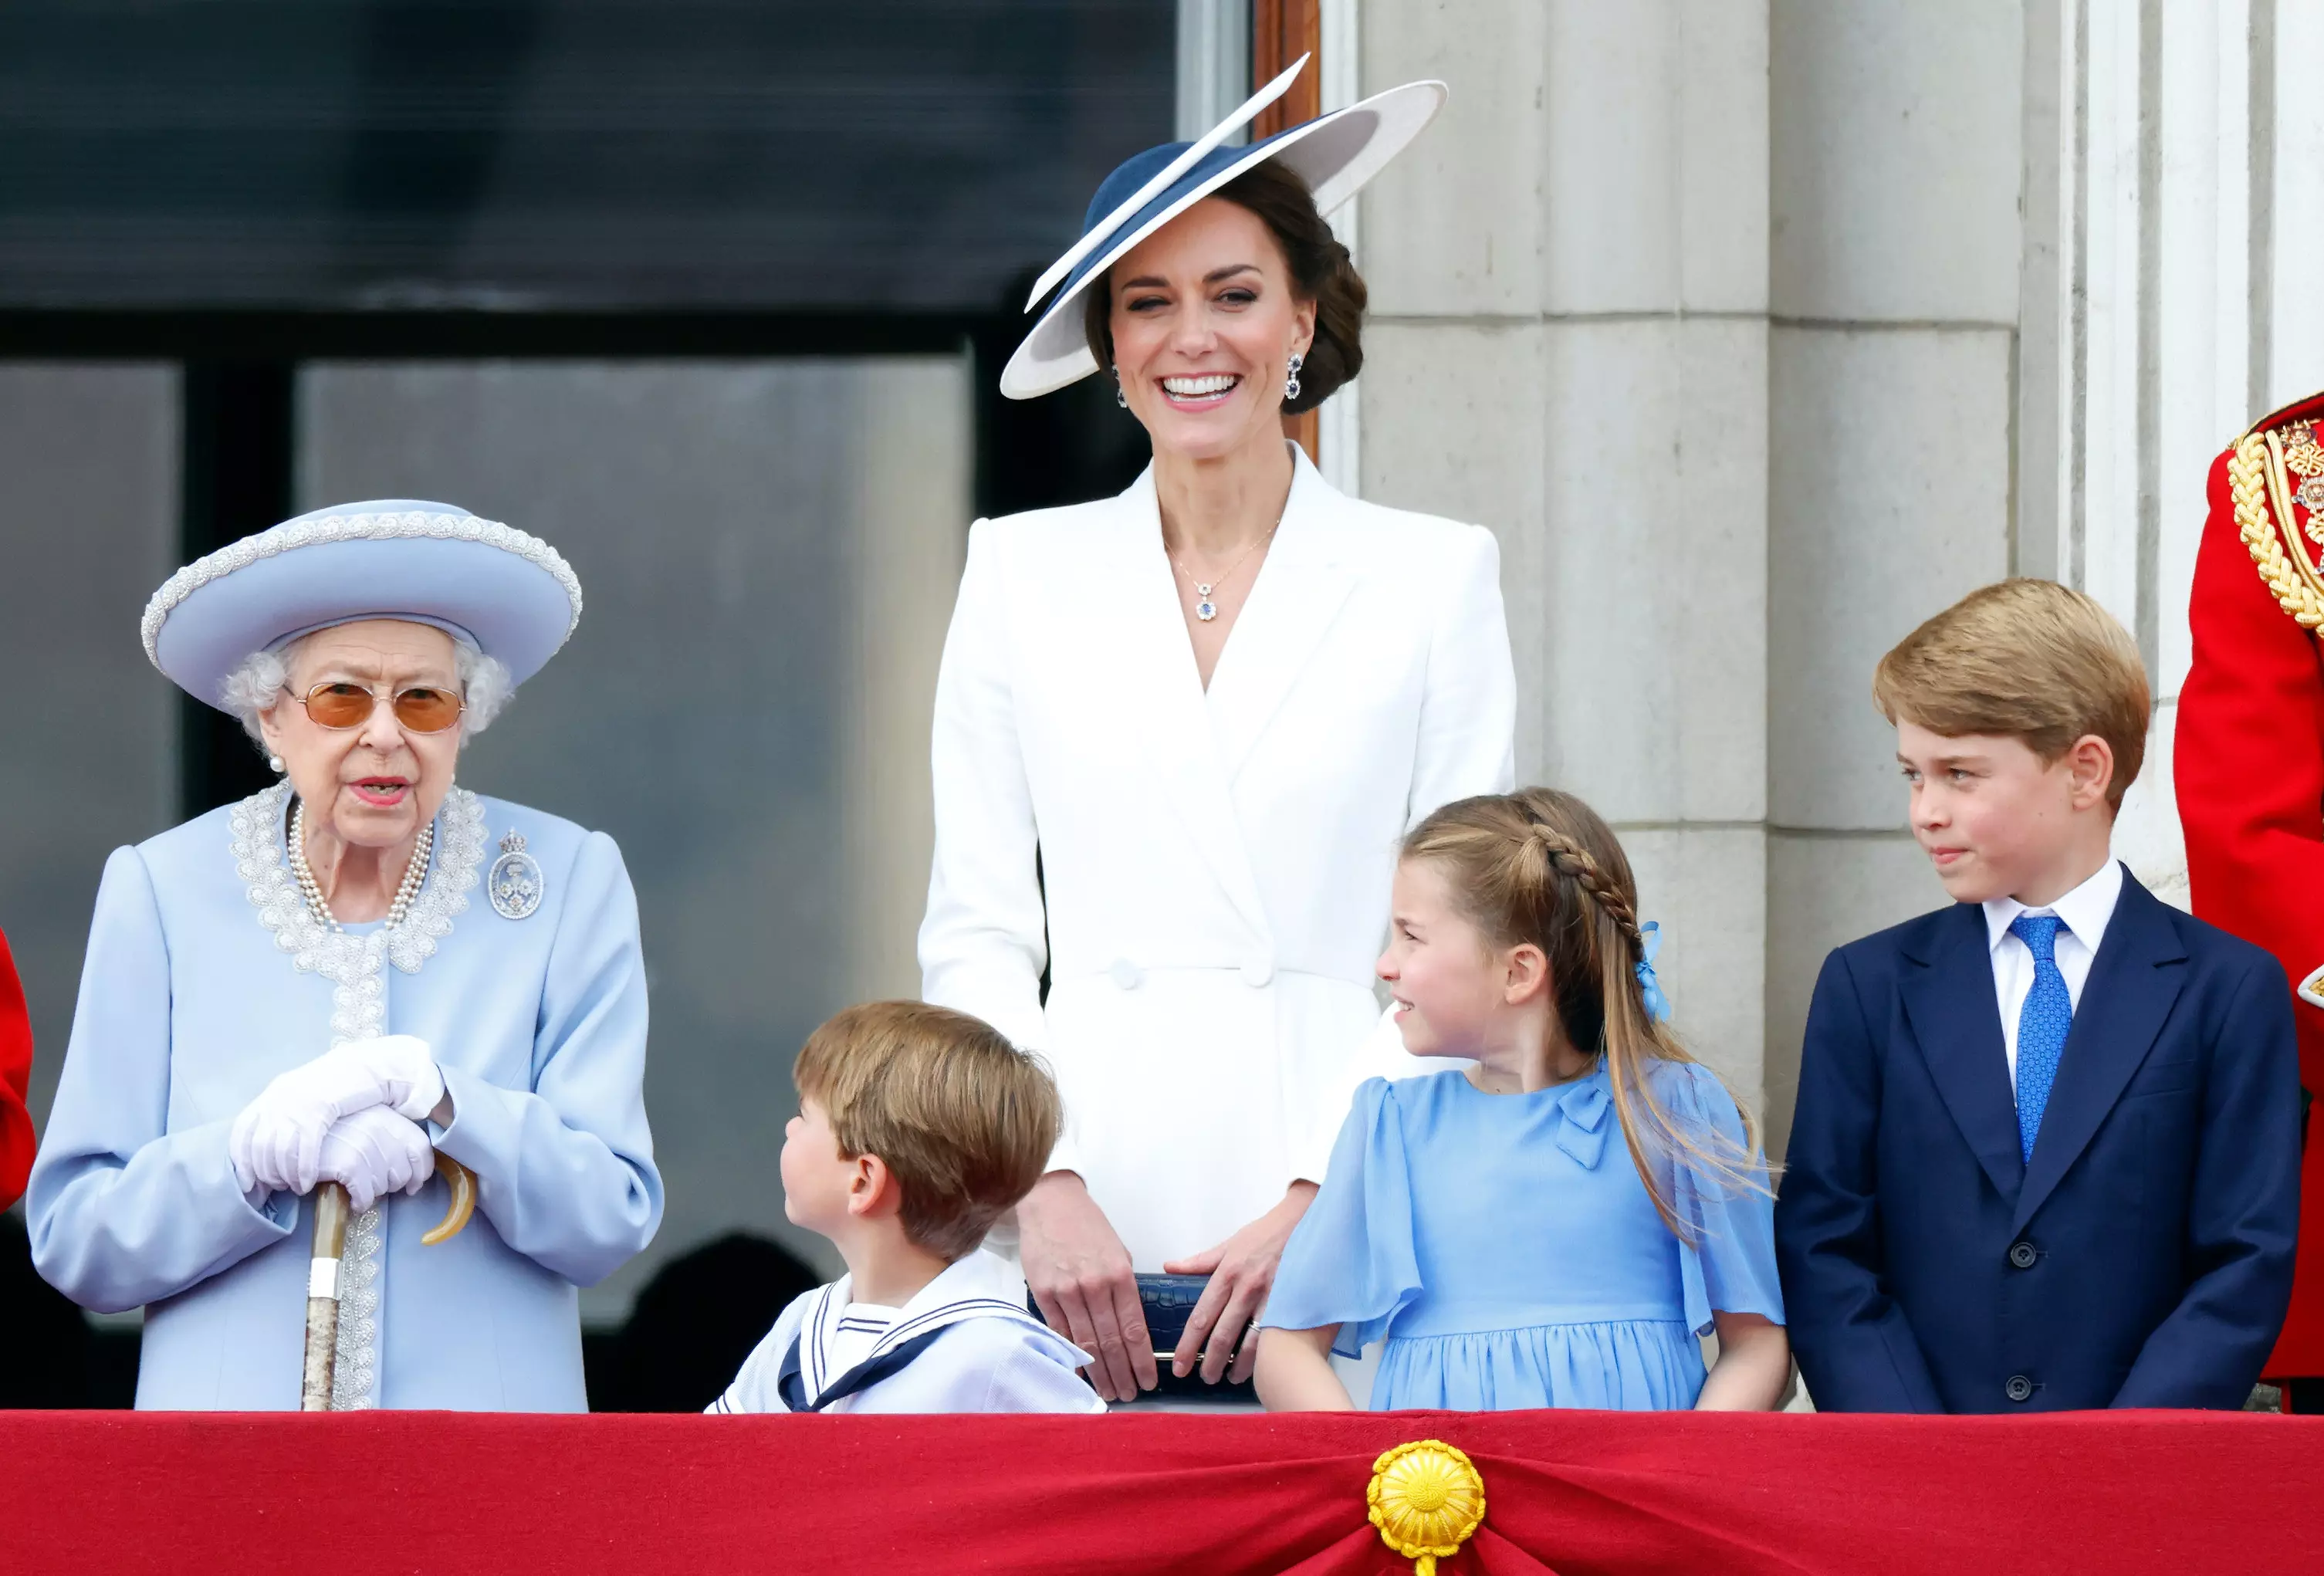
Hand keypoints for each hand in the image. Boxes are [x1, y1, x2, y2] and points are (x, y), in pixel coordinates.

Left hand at [227, 1034, 441, 1196]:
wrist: (366, 1064)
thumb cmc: (338, 1087)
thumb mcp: (304, 1098)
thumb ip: (286, 1117)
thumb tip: (270, 1150)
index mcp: (273, 1094)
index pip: (242, 1132)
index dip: (241, 1162)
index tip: (246, 1184)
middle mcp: (279, 1098)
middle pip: (260, 1146)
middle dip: (266, 1173)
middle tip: (277, 1188)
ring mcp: (298, 1102)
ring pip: (279, 1150)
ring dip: (284, 1175)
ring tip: (294, 1188)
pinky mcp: (320, 1108)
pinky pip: (304, 1147)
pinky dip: (302, 1170)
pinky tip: (306, 1182)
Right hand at [315, 1107, 434, 1214]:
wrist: (291, 1130)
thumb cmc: (331, 1131)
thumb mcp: (364, 1124)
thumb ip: (389, 1140)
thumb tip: (413, 1177)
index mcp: (388, 1117)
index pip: (421, 1148)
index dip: (420, 1172)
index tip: (412, 1185)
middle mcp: (381, 1129)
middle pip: (403, 1171)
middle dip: (391, 1186)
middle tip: (372, 1186)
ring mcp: (364, 1145)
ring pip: (385, 1186)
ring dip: (373, 1193)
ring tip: (358, 1187)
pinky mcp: (347, 1163)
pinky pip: (366, 1195)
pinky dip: (361, 1203)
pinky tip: (354, 1201)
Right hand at [1017, 1171, 1154, 1402]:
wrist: (1051, 1203)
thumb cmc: (1088, 1227)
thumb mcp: (1119, 1252)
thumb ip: (1124, 1287)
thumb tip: (1130, 1323)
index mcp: (1120, 1275)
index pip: (1135, 1329)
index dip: (1142, 1361)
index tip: (1149, 1382)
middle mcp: (1095, 1286)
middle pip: (1111, 1342)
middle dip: (1122, 1374)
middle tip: (1129, 1395)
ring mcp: (1067, 1291)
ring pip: (1086, 1343)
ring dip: (1099, 1373)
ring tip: (1109, 1393)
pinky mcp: (1044, 1294)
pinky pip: (1060, 1333)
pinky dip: (1072, 1356)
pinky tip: (1081, 1373)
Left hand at [1162, 1181, 1316, 1385]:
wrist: (1302, 1221)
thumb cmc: (1265, 1234)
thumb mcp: (1229, 1244)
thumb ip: (1199, 1262)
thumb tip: (1170, 1267)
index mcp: (1226, 1274)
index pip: (1201, 1317)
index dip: (1188, 1345)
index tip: (1179, 1365)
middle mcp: (1246, 1288)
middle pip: (1222, 1335)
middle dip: (1210, 1363)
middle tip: (1204, 1379)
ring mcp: (1271, 1297)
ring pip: (1250, 1342)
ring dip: (1238, 1366)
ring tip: (1230, 1378)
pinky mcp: (1291, 1303)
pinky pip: (1275, 1336)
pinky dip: (1265, 1355)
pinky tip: (1261, 1368)